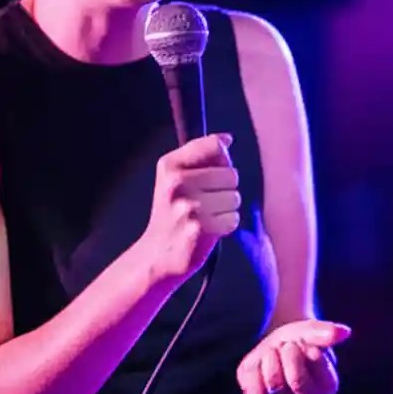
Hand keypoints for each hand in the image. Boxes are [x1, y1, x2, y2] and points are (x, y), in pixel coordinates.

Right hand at [140, 133, 240, 282]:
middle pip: (231, 174)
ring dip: (226, 210)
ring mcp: (188, 206)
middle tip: (204, 204)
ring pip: (234, 198)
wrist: (157, 254)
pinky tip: (208, 230)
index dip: (221, 161)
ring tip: (205, 217)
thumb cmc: (170, 213)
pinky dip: (226, 226)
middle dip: (224, 190)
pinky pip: (233, 219)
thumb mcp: (173, 177)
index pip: (215, 147)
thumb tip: (227, 138)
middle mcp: (177, 183)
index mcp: (169, 165)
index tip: (210, 176)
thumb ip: (199, 154)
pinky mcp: (200, 228)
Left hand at [237, 320, 350, 393]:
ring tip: (272, 352)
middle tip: (287, 345)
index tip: (306, 343)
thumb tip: (344, 332)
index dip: (312, 356)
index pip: (325, 380)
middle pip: (297, 383)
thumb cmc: (297, 341)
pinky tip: (259, 364)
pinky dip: (254, 374)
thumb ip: (326, 332)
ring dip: (271, 362)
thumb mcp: (310, 331)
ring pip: (275, 388)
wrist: (274, 346)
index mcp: (327, 387)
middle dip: (290, 356)